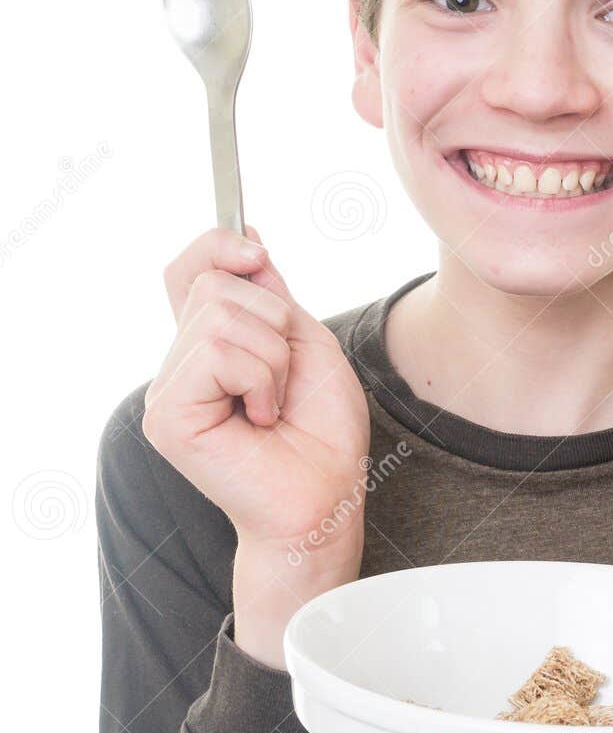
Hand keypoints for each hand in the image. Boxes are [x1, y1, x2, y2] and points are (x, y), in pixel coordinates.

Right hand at [141, 226, 371, 664]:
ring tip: (275, 404)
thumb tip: (246, 237)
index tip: (256, 251)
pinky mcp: (166, 414)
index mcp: (211, 345)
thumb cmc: (323, 432)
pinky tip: (261, 418)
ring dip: (273, 359)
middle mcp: (181, 363)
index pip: (190, 271)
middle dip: (275, 322)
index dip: (215, 245)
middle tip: (286, 379)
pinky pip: (217, 353)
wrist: (327, 495)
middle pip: (214, 285)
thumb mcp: (307, 344)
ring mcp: (167, 389)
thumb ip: (271, 295)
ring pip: (222, 318)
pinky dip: (260, 380)